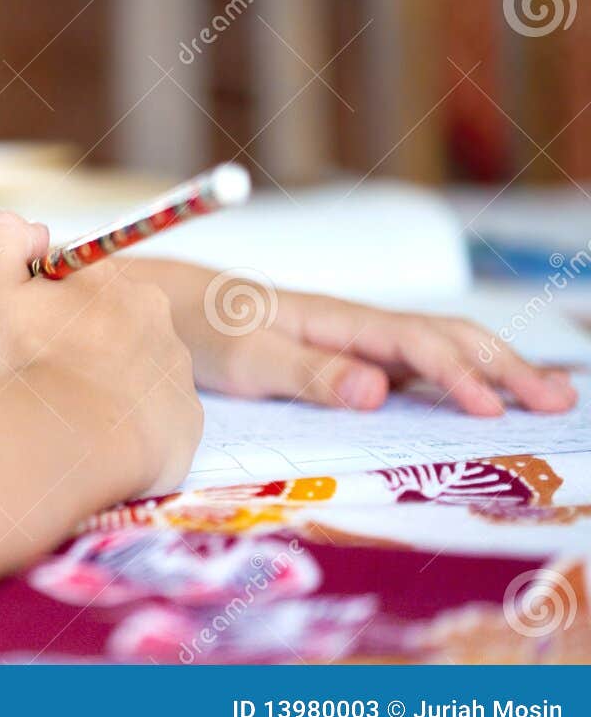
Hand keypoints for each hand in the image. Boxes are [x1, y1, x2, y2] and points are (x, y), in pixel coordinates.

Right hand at [0, 212, 202, 494]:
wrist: (68, 448)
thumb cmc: (26, 366)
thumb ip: (0, 237)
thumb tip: (32, 228)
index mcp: (111, 279)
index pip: (76, 284)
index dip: (44, 309)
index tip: (25, 339)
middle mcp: (156, 315)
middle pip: (110, 322)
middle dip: (80, 342)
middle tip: (43, 376)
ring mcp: (177, 369)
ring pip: (134, 367)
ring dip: (104, 381)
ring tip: (68, 412)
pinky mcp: (188, 420)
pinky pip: (154, 413)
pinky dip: (128, 421)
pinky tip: (96, 435)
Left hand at [168, 265, 578, 414]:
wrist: (165, 307)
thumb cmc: (201, 331)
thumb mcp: (247, 361)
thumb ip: (309, 376)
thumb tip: (380, 390)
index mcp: (337, 320)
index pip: (415, 343)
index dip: (458, 374)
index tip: (494, 410)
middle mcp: (355, 325)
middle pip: (446, 337)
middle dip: (505, 366)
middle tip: (558, 401)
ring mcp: (353, 339)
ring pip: (438, 348)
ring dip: (493, 367)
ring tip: (545, 394)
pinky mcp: (343, 355)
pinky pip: (414, 363)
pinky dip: (457, 375)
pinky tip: (479, 394)